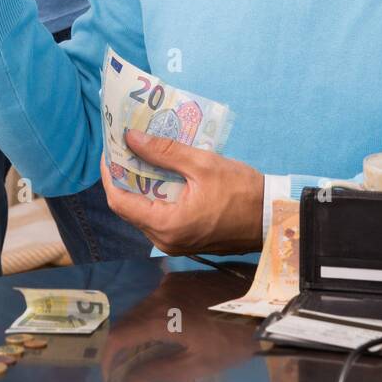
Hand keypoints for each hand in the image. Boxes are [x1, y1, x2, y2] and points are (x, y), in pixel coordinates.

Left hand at [100, 130, 263, 255]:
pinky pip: (159, 218)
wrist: (271, 217)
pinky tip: (161, 175)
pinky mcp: (186, 241)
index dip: (110, 176)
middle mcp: (165, 240)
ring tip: (141, 157)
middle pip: (130, 208)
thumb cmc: (241, 191)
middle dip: (124, 178)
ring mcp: (175, 243)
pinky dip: (155, 197)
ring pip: (144, 214)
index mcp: (166, 225)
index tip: (109, 152)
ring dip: (140, 186)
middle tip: (125, 149)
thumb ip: (164, 152)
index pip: (120, 202)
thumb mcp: (202, 164)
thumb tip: (131, 138)